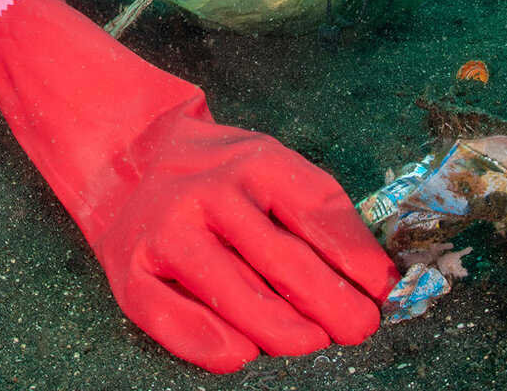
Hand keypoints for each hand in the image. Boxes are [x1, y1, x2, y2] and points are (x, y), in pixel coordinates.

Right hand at [0, 0, 394, 371]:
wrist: (124, 153)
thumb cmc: (216, 174)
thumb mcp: (267, 166)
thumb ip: (315, 213)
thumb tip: (376, 278)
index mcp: (252, 161)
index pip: (315, 210)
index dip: (355, 255)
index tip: (382, 289)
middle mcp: (207, 192)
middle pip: (281, 258)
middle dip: (331, 302)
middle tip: (359, 327)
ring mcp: (166, 231)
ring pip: (231, 292)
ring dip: (283, 327)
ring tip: (313, 340)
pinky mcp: (131, 270)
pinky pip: (171, 317)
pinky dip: (210, 343)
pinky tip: (244, 353)